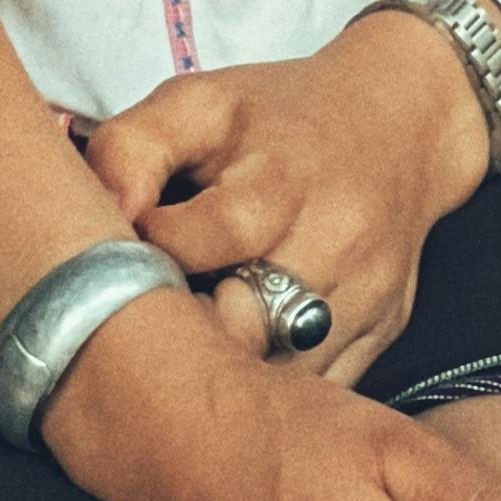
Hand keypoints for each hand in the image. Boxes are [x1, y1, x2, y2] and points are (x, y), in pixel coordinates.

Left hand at [84, 15, 488, 379]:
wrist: (403, 125)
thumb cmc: (279, 118)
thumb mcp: (199, 102)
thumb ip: (131, 148)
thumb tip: (97, 213)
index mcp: (278, 182)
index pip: (197, 242)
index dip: (146, 255)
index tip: (125, 253)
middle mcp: (332, 246)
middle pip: (243, 330)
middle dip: (186, 336)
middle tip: (150, 323)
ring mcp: (364, 301)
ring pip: (280, 381)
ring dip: (227, 378)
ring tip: (189, 353)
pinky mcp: (381, 338)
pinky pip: (317, 397)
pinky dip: (273, 398)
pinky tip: (238, 372)